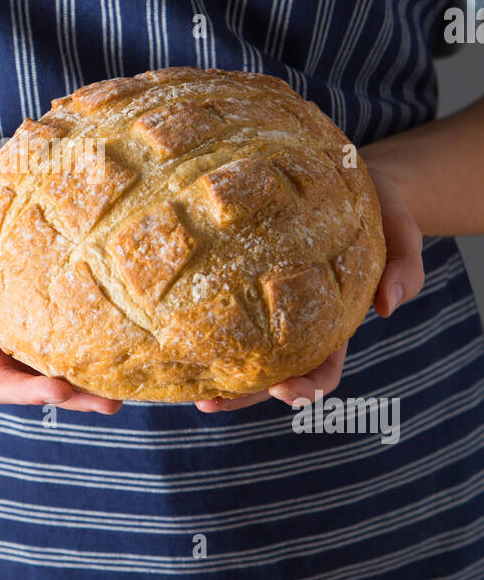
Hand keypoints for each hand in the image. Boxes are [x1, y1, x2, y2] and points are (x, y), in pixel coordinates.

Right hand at [0, 138, 121, 413]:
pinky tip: (125, 331)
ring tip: (128, 383)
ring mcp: (28, 306)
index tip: (61, 389)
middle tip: (112, 403)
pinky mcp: (49, 280)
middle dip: (73, 396)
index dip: (28, 391)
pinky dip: (96, 332)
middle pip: (37, 378)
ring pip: (61, 354)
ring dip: (91, 376)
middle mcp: (3, 324)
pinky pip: (74, 315)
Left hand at [194, 154, 424, 413]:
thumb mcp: (401, 227)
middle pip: (271, 374)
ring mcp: (268, 304)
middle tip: (212, 403)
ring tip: (188, 388)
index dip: (306, 386)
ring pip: (241, 352)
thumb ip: (405, 264)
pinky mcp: (243, 277)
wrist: (349, 176)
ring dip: (216, 375)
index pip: (324, 369)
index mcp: (335, 321)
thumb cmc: (378, 204)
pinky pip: (224, 311)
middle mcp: (297, 322)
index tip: (285, 390)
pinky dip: (204, 328)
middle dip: (244, 396)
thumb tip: (390, 306)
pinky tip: (174, 333)